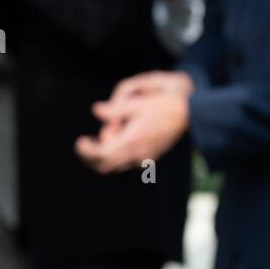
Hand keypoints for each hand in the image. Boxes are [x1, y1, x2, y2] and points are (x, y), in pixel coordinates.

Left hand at [75, 70, 192, 172]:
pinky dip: (114, 155)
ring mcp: (144, 158)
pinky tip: (115, 140)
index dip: (86, 151)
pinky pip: (125, 163)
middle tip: (84, 143)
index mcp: (133, 140)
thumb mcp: (136, 102)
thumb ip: (114, 109)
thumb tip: (96, 111)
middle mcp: (138, 154)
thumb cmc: (162, 103)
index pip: (101, 155)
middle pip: (104, 166)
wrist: (189, 112)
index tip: (80, 141)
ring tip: (101, 138)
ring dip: (102, 156)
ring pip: (114, 166)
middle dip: (90, 157)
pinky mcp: (149, 158)